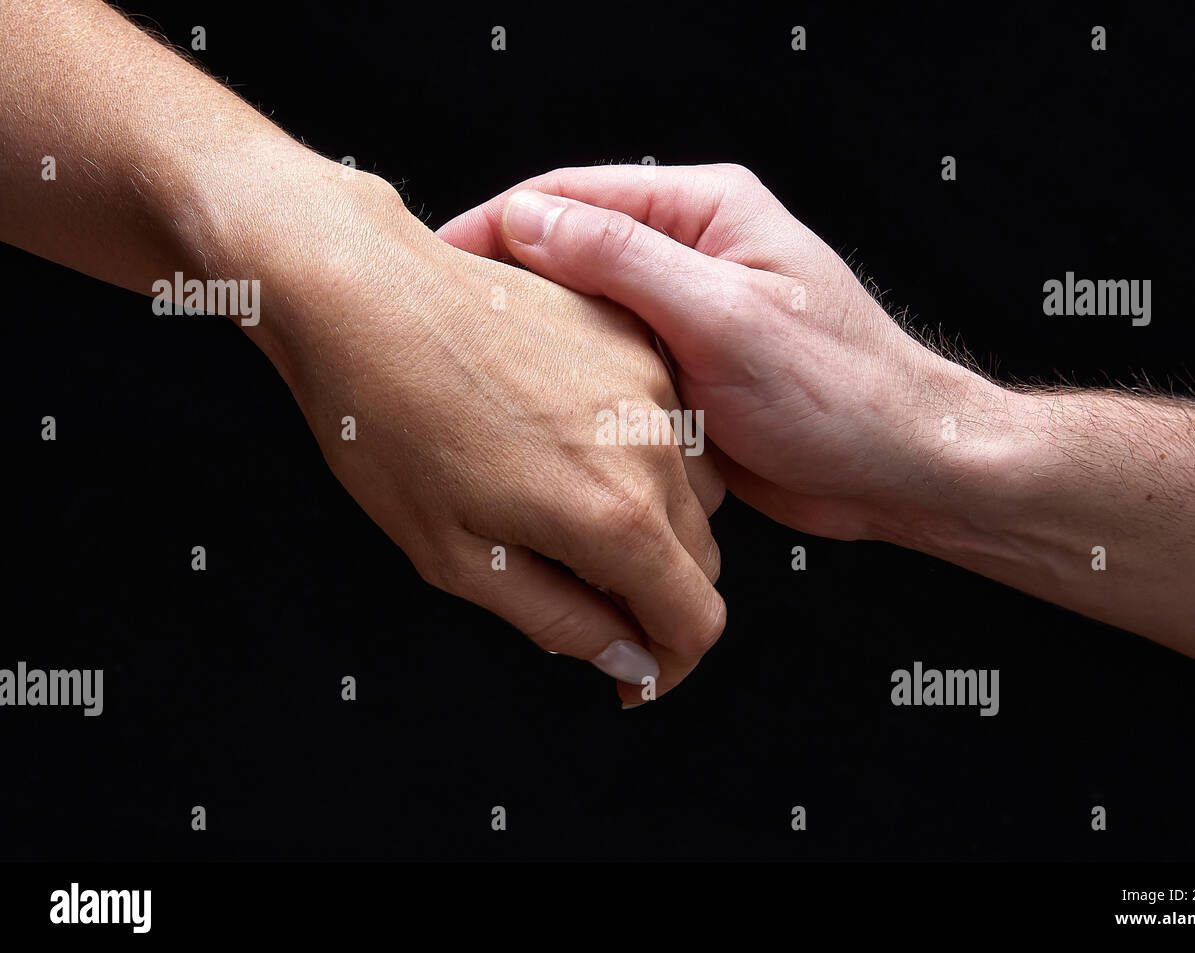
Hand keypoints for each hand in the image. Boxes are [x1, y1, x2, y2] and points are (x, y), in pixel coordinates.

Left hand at [217, 162, 725, 704]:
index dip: (669, 663)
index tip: (634, 674)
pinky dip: (645, 456)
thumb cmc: (387, 422)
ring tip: (578, 518)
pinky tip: (575, 448)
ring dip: (660, 525)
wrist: (365, 292)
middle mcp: (654, 447)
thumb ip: (561, 619)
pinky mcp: (633, 340)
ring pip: (696, 490)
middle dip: (660, 597)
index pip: (696, 618)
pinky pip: (671, 422)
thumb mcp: (457, 557)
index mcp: (614, 515)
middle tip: (591, 601)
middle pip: (704, 558)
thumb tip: (628, 657)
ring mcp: (650, 385)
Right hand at [438, 163, 1003, 544]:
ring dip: (535, 337)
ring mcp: (684, 312)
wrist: (896, 470)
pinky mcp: (682, 369)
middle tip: (443, 326)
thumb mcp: (727, 319)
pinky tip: (530, 409)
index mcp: (706, 212)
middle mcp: (691, 252)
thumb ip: (628, 264)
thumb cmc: (840, 392)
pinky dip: (569, 381)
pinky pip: (606, 364)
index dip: (499, 226)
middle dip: (507, 285)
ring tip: (471, 369)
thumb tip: (533, 220)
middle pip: (570, 251)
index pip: (576, 197)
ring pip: (583, 313)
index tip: (437, 262)